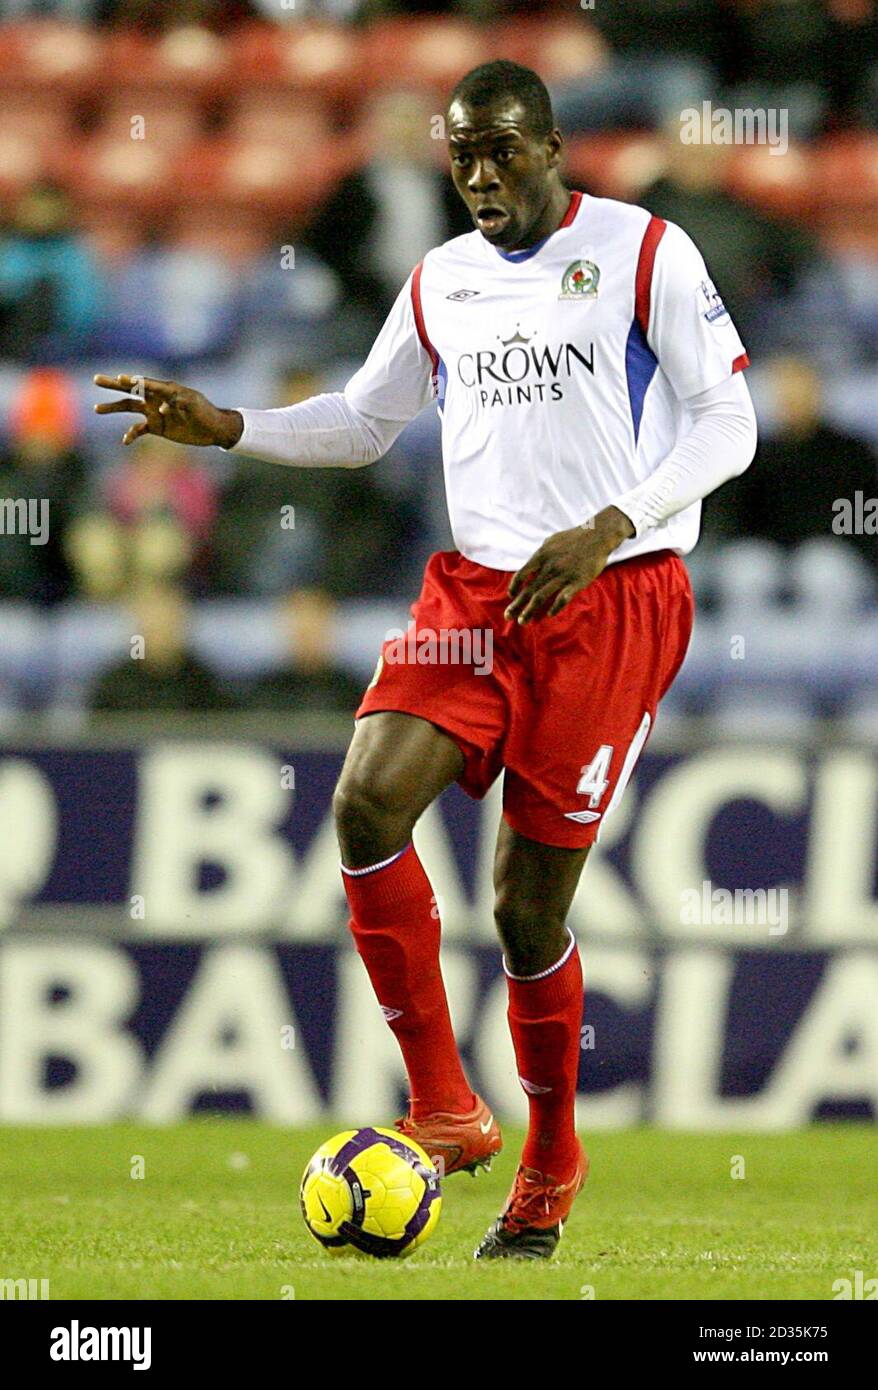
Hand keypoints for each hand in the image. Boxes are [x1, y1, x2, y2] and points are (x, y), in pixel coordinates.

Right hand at [93, 373, 242, 448]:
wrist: (213, 430)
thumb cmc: (205, 413)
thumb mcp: (194, 405)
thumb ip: (178, 403)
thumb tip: (161, 408)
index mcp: (166, 389)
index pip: (145, 383)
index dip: (133, 381)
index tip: (120, 379)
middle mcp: (156, 398)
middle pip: (131, 390)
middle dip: (114, 385)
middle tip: (97, 379)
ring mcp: (154, 412)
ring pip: (129, 407)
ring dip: (113, 407)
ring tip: (97, 408)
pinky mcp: (156, 427)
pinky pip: (138, 429)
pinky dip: (131, 434)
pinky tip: (125, 441)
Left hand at [505, 505, 635, 624]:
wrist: (598, 535)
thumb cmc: (574, 538)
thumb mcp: (551, 542)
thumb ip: (540, 555)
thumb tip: (530, 566)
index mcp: (542, 555)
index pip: (522, 574)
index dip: (514, 586)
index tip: (511, 596)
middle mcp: (550, 566)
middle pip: (528, 589)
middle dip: (517, 605)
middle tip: (508, 616)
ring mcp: (563, 575)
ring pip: (541, 596)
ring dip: (530, 611)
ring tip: (522, 621)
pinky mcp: (577, 582)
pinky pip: (562, 598)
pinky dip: (554, 608)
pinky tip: (549, 614)